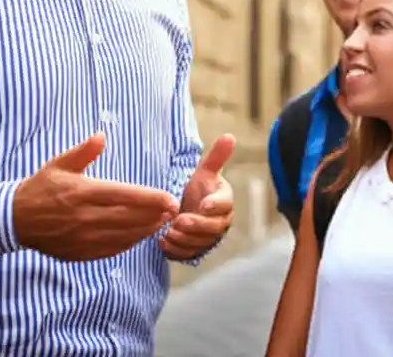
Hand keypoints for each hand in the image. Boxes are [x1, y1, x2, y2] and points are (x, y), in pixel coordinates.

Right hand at [13, 133, 179, 260]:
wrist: (14, 220)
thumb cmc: (40, 188)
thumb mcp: (58, 164)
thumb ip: (83, 152)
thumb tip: (101, 135)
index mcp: (82, 192)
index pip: (124, 196)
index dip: (150, 199)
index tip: (170, 199)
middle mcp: (84, 217)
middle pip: (129, 218)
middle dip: (155, 215)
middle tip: (173, 210)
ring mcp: (83, 238)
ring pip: (124, 236)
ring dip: (146, 229)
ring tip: (162, 221)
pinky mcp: (80, 252)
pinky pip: (111, 250)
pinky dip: (129, 242)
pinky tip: (140, 235)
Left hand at [161, 135, 235, 259]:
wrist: (185, 208)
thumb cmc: (197, 189)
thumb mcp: (204, 172)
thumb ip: (217, 157)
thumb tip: (230, 136)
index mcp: (224, 202)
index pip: (225, 204)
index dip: (215, 205)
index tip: (203, 204)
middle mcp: (220, 223)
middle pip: (213, 228)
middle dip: (197, 225)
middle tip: (179, 220)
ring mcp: (208, 239)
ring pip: (200, 243)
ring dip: (185, 238)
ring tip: (168, 231)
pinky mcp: (195, 251)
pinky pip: (188, 254)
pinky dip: (176, 250)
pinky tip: (163, 242)